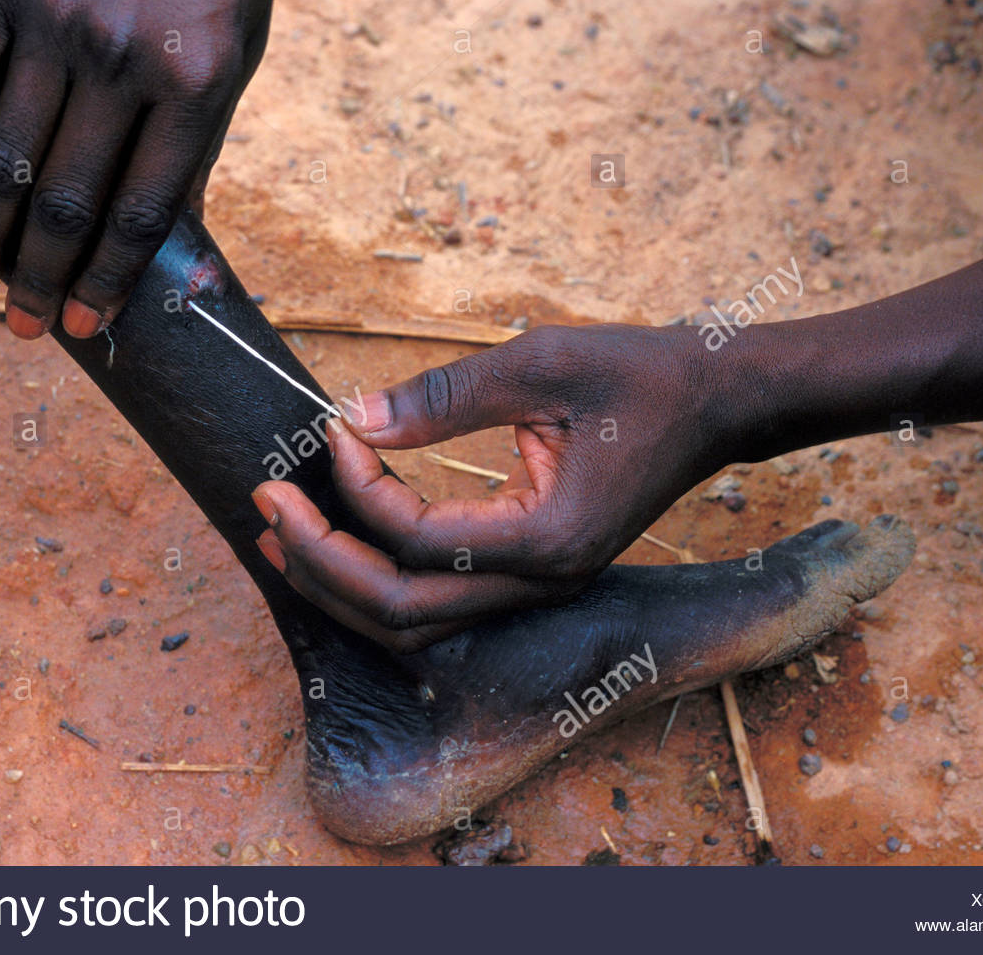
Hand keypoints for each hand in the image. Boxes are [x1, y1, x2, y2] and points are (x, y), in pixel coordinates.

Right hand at [0, 0, 271, 338]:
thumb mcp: (233, 57)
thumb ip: (197, 144)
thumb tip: (175, 239)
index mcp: (191, 87)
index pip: (141, 213)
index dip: (108, 280)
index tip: (83, 325)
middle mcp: (119, 63)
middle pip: (67, 201)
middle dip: (42, 276)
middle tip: (24, 327)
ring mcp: (51, 27)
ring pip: (2, 159)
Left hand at [250, 324, 727, 650]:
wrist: (715, 402)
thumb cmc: (640, 375)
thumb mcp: (540, 363)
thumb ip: (441, 397)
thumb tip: (351, 418)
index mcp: (549, 540)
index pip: (420, 541)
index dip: (359, 489)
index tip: (331, 429)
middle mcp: (542, 583)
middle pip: (403, 609)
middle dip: (323, 561)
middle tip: (267, 505)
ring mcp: (539, 586)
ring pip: (416, 619)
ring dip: (343, 583)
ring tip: (283, 533)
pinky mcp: (532, 570)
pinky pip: (441, 595)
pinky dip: (383, 573)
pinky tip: (343, 536)